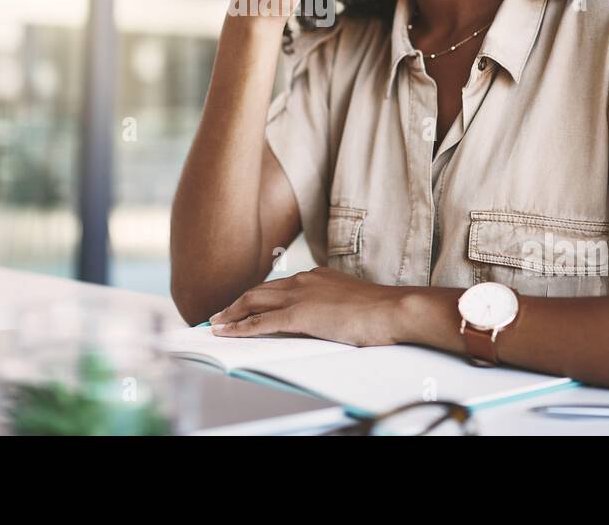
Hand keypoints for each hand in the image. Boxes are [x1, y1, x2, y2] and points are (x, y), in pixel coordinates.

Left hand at [208, 267, 407, 346]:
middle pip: (259, 291)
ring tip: (215, 324)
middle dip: (235, 303)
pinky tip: (226, 332)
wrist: (393, 310)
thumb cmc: (381, 311)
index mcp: (316, 276)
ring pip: (253, 302)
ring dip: (231, 314)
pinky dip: (240, 327)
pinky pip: (261, 322)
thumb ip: (332, 306)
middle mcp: (303, 280)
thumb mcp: (350, 303)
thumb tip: (326, 319)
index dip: (257, 297)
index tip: (243, 305)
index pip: (277, 286)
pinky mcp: (299, 314)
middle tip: (218, 315)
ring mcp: (300, 295)